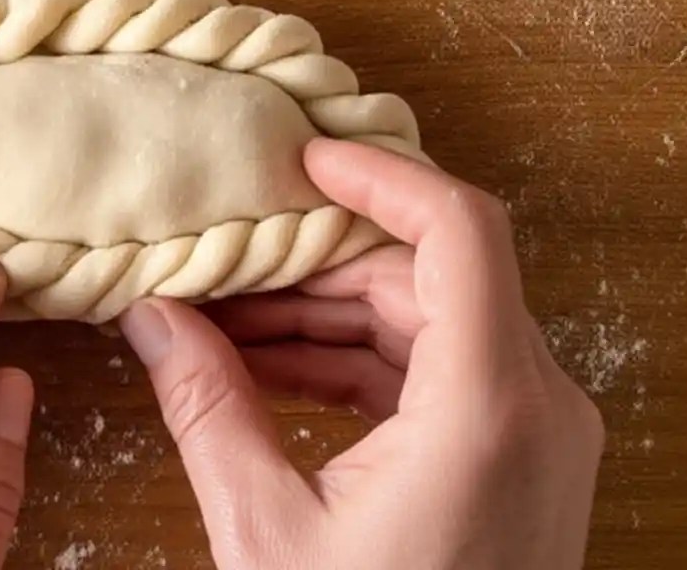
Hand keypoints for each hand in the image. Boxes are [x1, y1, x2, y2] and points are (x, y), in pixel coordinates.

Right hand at [120, 137, 604, 569]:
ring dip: (325, 313)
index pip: (458, 230)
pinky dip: (354, 361)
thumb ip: (205, 407)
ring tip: (224, 320)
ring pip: (427, 320)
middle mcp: (535, 403)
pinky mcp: (514, 456)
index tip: (302, 157)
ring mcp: (534, 430)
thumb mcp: (266, 528)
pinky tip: (268, 370)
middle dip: (315, 261)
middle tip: (222, 258)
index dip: (379, 175)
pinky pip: (434, 372)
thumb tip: (150, 315)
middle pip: (427, 273)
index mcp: (485, 406)